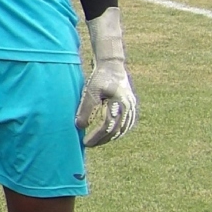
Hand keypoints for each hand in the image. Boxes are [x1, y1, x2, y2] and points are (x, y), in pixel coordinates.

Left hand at [76, 7, 137, 146]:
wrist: (113, 67)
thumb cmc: (99, 78)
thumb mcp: (90, 91)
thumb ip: (86, 108)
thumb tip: (79, 126)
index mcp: (118, 103)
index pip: (107, 126)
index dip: (96, 136)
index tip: (86, 143)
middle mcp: (128, 107)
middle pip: (116, 130)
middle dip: (102, 140)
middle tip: (89, 144)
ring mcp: (132, 107)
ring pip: (123, 129)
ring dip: (110, 137)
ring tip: (97, 141)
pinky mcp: (132, 107)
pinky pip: (127, 124)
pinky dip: (118, 132)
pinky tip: (109, 135)